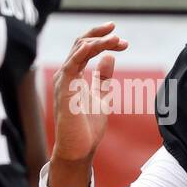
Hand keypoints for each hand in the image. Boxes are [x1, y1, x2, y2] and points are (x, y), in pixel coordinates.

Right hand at [49, 22, 127, 186]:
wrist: (79, 149)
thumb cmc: (87, 127)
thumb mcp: (102, 96)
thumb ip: (104, 78)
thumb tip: (110, 57)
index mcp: (74, 75)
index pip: (85, 48)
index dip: (103, 40)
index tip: (123, 41)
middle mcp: (66, 74)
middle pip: (80, 44)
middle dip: (101, 36)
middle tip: (121, 38)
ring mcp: (64, 80)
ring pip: (78, 50)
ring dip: (97, 41)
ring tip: (116, 38)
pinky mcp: (65, 89)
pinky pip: (72, 64)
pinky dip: (85, 52)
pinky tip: (100, 46)